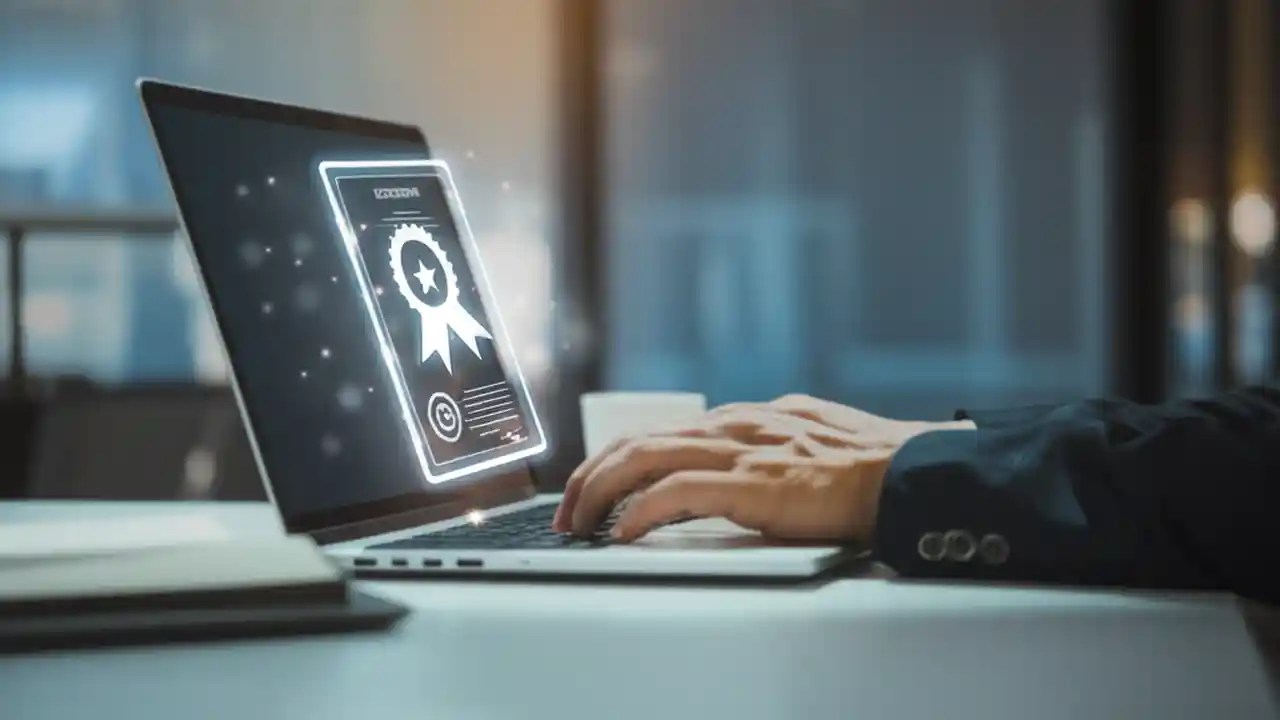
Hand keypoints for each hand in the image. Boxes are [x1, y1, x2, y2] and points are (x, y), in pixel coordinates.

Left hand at [553, 394, 973, 542]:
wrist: (909, 474)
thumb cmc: (868, 467)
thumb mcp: (805, 442)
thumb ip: (766, 448)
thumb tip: (736, 466)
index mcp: (746, 417)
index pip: (660, 431)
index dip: (616, 458)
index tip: (592, 487)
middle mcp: (734, 424)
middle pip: (637, 439)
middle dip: (590, 475)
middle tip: (567, 511)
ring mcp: (741, 449)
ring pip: (643, 457)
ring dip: (599, 491)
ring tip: (578, 523)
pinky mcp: (751, 482)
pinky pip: (676, 492)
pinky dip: (640, 511)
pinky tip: (622, 533)